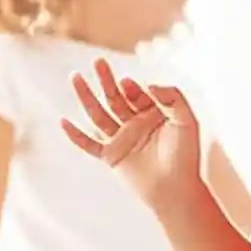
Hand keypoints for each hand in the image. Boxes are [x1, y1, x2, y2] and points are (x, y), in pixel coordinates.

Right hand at [60, 58, 201, 210]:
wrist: (176, 189)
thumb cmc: (186, 156)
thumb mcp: (186, 121)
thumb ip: (173, 98)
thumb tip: (148, 84)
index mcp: (153, 114)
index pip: (137, 94)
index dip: (131, 87)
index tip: (127, 82)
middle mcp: (135, 124)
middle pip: (115, 98)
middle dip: (106, 80)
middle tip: (97, 61)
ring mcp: (122, 139)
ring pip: (99, 114)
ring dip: (86, 97)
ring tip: (75, 77)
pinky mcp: (111, 156)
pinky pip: (89, 145)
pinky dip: (76, 135)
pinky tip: (63, 121)